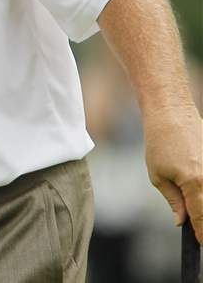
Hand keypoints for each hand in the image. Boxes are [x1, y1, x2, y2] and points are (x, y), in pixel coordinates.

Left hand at [143, 103, 202, 243]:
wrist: (172, 113)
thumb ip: (174, 201)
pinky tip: (198, 190)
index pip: (202, 217)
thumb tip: (182, 222)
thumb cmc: (160, 143)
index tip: (202, 243)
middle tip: (200, 230)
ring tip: (197, 207)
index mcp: (195, 183)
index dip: (202, 233)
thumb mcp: (158, 175)